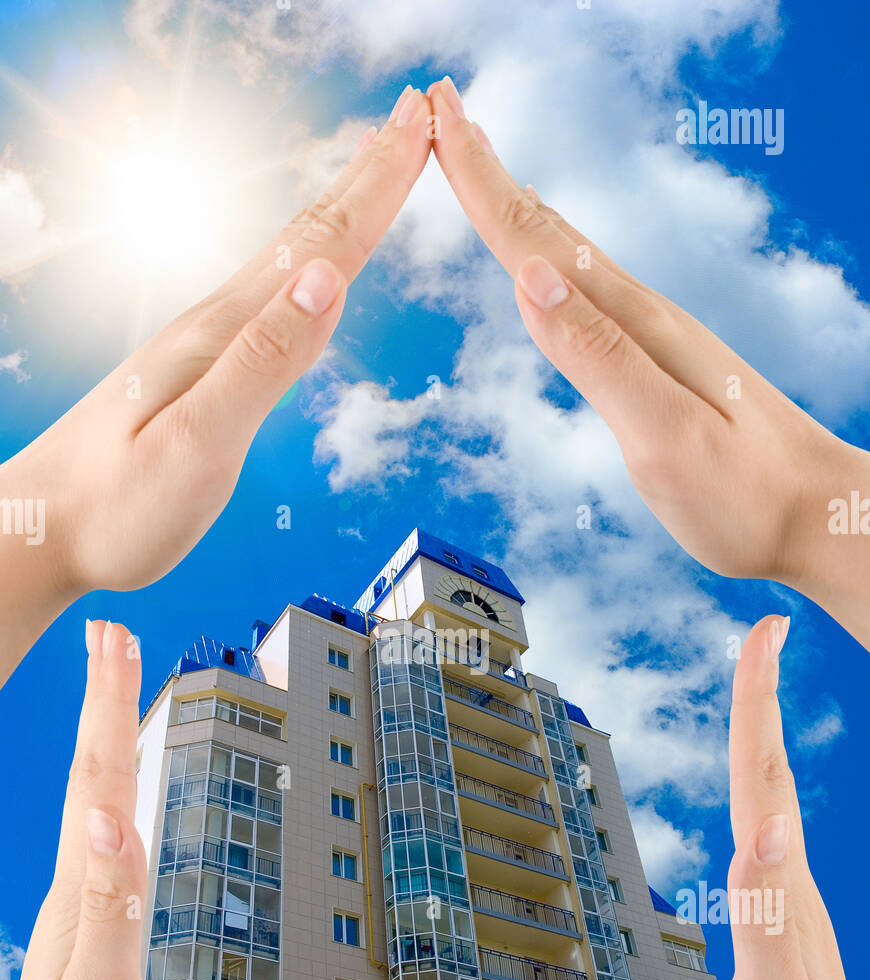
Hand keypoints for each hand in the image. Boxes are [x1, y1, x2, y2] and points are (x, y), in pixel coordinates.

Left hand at [0, 85, 431, 686]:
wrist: (43, 531)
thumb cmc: (118, 505)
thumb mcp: (198, 442)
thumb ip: (263, 363)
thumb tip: (330, 278)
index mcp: (227, 333)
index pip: (321, 244)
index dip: (378, 183)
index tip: (423, 120)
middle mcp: (219, 324)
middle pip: (310, 234)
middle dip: (370, 172)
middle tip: (417, 113)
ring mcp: (209, 344)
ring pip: (293, 259)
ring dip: (343, 208)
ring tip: (377, 168)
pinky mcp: (203, 371)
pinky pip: (272, 296)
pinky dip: (310, 263)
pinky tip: (311, 269)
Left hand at [0, 619, 151, 979]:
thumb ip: (107, 907)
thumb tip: (111, 820)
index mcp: (83, 889)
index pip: (99, 780)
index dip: (110, 709)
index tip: (116, 642)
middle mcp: (81, 882)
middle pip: (94, 773)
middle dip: (106, 698)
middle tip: (114, 634)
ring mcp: (85, 900)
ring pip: (97, 797)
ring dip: (107, 732)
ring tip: (114, 685)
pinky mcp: (95, 921)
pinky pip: (107, 834)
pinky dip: (116, 790)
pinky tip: (120, 786)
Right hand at [426, 77, 869, 649]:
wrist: (820, 515)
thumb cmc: (745, 494)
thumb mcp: (662, 436)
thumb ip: (597, 359)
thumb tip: (527, 281)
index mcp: (634, 327)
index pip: (537, 242)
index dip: (481, 181)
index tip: (438, 116)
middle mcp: (643, 318)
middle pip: (549, 233)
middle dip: (489, 174)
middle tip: (441, 114)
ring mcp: (653, 338)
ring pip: (568, 257)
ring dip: (516, 210)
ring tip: (479, 168)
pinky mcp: (659, 363)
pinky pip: (588, 293)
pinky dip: (549, 260)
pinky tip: (547, 266)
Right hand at [718, 614, 869, 979]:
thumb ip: (768, 917)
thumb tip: (762, 827)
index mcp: (782, 886)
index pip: (759, 775)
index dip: (755, 703)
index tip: (758, 634)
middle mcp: (787, 882)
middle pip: (764, 772)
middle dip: (757, 696)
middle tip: (757, 631)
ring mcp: (785, 902)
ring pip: (766, 798)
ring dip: (757, 737)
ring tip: (751, 692)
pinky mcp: (777, 926)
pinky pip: (763, 838)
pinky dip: (753, 796)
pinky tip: (752, 797)